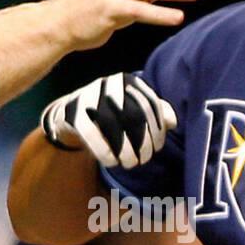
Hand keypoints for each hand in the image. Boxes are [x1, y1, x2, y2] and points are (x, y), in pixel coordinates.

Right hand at [41, 72, 176, 168]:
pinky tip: (111, 162)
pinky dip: (104, 151)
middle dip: (143, 141)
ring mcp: (89, 95)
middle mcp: (109, 83)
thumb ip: (155, 113)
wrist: (71, 114)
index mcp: (128, 81)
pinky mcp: (73, 112)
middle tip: (145, 158)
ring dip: (125, 150)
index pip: (150, 104)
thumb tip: (173, 122)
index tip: (158, 147)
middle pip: (133, 115)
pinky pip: (91, 133)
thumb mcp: (134, 111)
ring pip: (112, 124)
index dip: (158, 129)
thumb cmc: (111, 115)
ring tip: (130, 163)